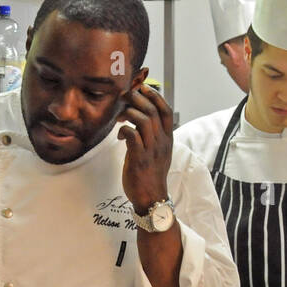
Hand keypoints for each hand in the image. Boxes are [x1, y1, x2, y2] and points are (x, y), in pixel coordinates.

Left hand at [118, 82, 173, 212]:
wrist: (152, 198)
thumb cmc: (151, 175)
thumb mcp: (158, 152)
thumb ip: (153, 136)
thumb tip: (141, 120)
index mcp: (167, 139)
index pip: (166, 110)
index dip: (154, 96)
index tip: (142, 88)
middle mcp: (161, 142)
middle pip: (153, 111)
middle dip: (137, 99)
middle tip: (125, 96)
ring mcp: (151, 150)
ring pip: (144, 120)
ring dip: (129, 112)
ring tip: (120, 115)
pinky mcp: (139, 158)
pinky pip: (132, 136)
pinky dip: (124, 130)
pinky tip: (119, 135)